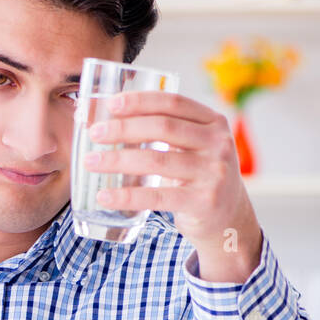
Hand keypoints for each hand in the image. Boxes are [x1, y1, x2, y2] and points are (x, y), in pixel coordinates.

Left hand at [84, 89, 262, 281]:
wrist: (228, 219)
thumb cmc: (199, 176)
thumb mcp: (194, 147)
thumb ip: (167, 131)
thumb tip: (109, 118)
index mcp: (214, 123)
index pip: (173, 103)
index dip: (140, 101)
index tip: (110, 104)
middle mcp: (218, 144)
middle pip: (162, 127)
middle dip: (123, 128)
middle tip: (94, 133)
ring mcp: (213, 173)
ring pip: (156, 161)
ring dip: (117, 160)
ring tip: (91, 162)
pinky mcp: (203, 202)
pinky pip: (156, 197)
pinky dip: (126, 196)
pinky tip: (104, 196)